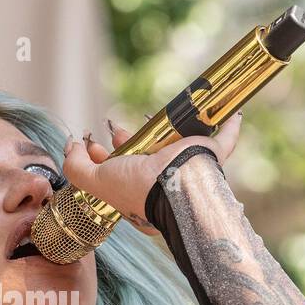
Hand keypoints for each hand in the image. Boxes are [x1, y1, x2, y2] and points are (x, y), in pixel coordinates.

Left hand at [62, 112, 242, 234]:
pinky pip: (225, 139)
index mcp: (135, 188)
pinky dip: (230, 128)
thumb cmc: (138, 189)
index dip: (101, 153)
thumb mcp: (96, 180)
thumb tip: (72, 144)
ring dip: (167, 129)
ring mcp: (186, 166)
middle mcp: (160, 178)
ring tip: (151, 117)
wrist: (172, 187)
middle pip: (142, 154)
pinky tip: (232, 115)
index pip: (116, 167)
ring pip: (175, 144)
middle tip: (115, 127)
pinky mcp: (211, 155)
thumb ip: (76, 166)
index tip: (92, 140)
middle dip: (127, 139)